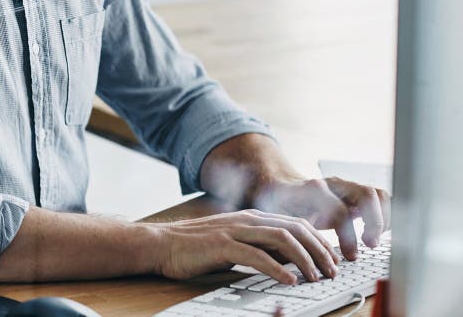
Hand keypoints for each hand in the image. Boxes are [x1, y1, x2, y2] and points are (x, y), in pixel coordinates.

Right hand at [149, 209, 339, 283]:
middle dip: (319, 250)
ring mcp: (235, 230)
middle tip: (333, 271)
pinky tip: (290, 281)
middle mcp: (247, 219)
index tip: (333, 260)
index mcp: (252, 217)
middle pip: (294, 229)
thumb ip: (261, 246)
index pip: (295, 223)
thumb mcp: (235, 243)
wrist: (163, 243)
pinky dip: (278, 269)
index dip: (319, 241)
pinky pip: (257, 255)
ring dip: (304, 260)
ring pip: (281, 239)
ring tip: (317, 277)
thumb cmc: (197, 247)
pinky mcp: (223, 245)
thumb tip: (291, 261)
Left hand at [253, 176, 390, 259]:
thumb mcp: (278, 216)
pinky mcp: (356, 196)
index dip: (349, 235)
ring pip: (378, 194)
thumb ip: (291, 229)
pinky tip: (375, 235)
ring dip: (383, 219)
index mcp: (314, 189)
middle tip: (371, 245)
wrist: (279, 186)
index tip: (350, 256)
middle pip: (367, 194)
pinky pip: (380, 201)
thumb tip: (303, 249)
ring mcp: (347, 188)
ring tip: (374, 241)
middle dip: (375, 222)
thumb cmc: (278, 204)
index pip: (341, 210)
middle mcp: (335, 185)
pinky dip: (384, 217)